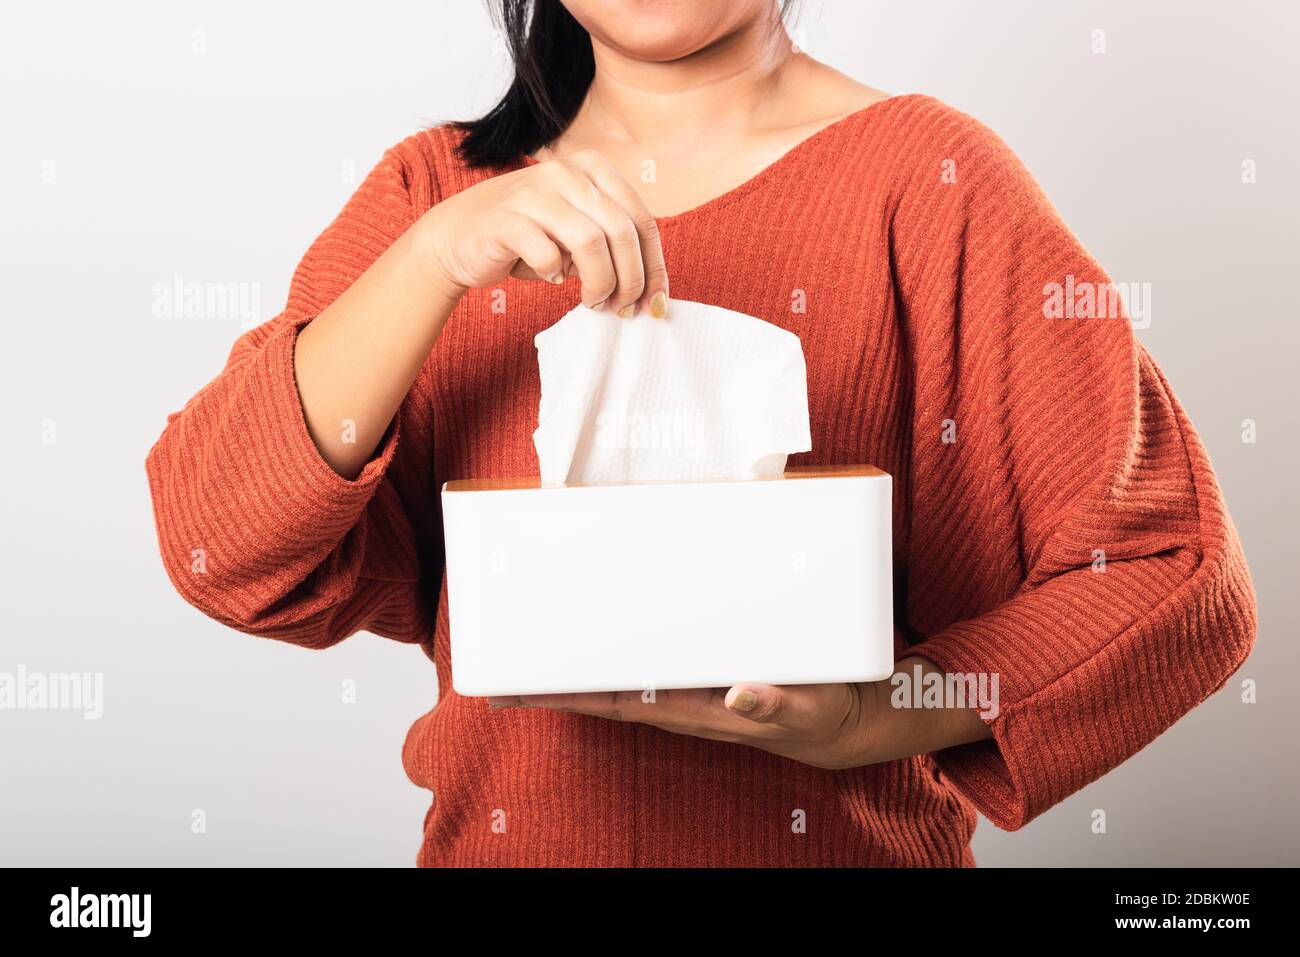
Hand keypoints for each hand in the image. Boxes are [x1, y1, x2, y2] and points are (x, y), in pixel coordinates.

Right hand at [419, 148, 669, 317]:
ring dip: (600, 282)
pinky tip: (551, 279)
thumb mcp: (578, 233)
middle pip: (622, 231)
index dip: (654, 266)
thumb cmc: (526, 239)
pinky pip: (547, 252)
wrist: (457, 238)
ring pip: (591, 241)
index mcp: (592, 169)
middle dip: (631, 279)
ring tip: (593, 301)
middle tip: (623, 308)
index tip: (655, 302)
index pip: (642, 219)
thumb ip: (612, 245)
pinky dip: (555, 273)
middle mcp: (566, 173)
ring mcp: (534, 192)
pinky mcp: (506, 218)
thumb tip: (651, 291)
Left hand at [487, 657, 992, 769]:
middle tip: (503, 671)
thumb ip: (776, 701)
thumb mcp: (810, 707)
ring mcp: (692, 686)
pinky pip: (652, 660)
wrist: (846, 721)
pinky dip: (619, 650)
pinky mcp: (707, 671)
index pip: (619, 700)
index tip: (521, 690)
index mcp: (699, 708)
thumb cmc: (823, 714)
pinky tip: (603, 636)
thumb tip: (738, 688)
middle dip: (554, 683)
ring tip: (536, 650)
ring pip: (623, 676)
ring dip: (580, 667)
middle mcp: (685, 698)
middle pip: (606, 689)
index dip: (568, 693)